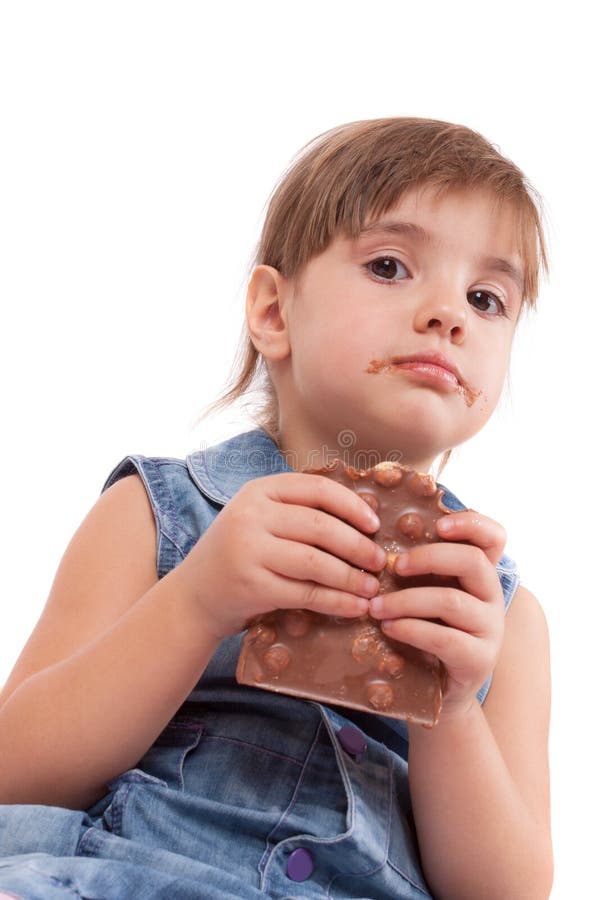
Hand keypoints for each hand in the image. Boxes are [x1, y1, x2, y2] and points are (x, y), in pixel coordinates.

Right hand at [180, 472, 386, 640]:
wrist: (193, 597)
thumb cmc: (238, 555)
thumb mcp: (259, 519)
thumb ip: (297, 512)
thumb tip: (363, 518)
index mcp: (258, 490)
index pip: (317, 489)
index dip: (352, 506)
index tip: (375, 524)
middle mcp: (251, 515)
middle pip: (320, 526)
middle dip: (358, 545)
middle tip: (380, 561)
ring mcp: (249, 551)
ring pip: (316, 561)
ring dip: (351, 577)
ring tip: (372, 587)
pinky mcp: (252, 586)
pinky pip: (306, 593)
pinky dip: (337, 602)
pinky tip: (355, 607)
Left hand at [368, 510, 506, 720]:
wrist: (436, 692)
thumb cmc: (423, 630)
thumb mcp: (423, 593)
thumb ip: (414, 567)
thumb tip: (373, 537)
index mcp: (480, 574)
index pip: (493, 537)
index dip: (471, 523)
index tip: (439, 524)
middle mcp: (492, 596)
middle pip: (473, 561)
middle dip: (428, 557)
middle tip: (393, 566)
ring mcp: (490, 629)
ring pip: (451, 600)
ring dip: (406, 600)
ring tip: (376, 606)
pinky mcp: (478, 660)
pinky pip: (444, 638)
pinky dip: (411, 629)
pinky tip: (388, 628)